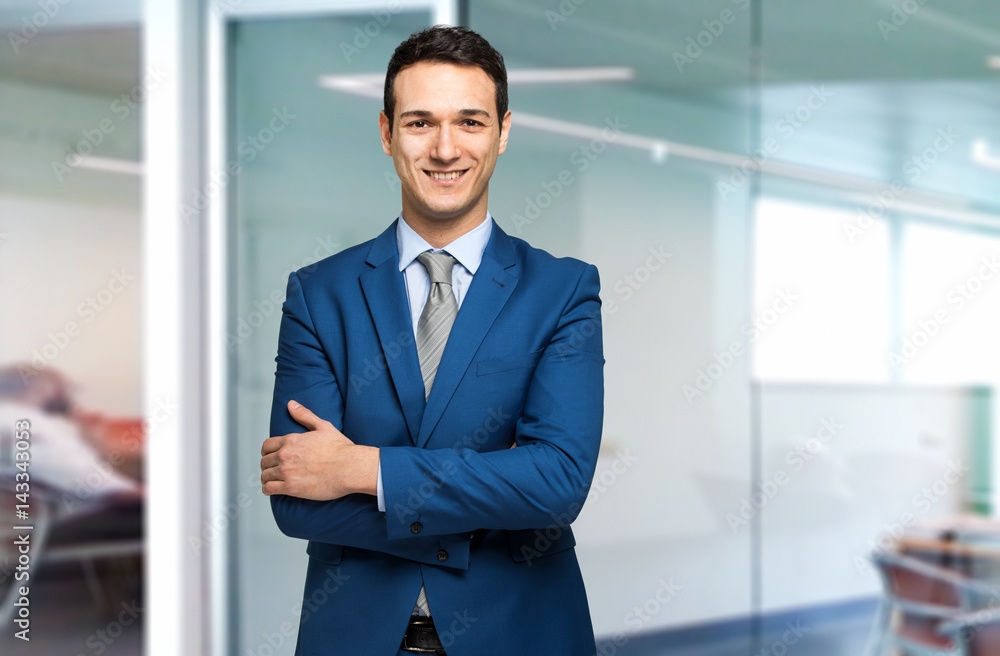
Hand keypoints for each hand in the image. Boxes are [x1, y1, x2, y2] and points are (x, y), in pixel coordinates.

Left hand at [260, 400, 378, 499]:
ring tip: (273, 481)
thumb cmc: (340, 449)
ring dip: (267, 478)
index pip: (267, 446)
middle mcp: (285, 455)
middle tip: (274, 470)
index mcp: (291, 440)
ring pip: (265, 475)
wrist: (350, 467)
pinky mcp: (291, 487)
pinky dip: (268, 490)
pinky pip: (269, 489)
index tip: (271, 457)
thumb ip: (305, 415)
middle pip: (264, 461)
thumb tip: (291, 404)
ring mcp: (287, 471)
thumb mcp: (323, 426)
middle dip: (268, 466)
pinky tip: (273, 489)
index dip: (267, 452)